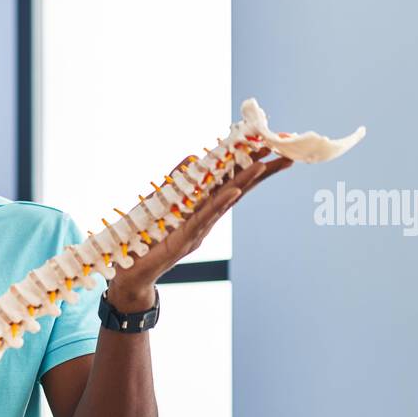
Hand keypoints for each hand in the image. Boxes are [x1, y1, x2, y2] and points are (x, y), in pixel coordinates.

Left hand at [104, 147, 292, 309]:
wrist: (130, 272)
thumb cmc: (145, 238)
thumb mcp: (161, 203)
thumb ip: (177, 182)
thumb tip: (193, 158)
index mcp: (202, 207)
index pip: (232, 181)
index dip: (251, 162)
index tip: (271, 143)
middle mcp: (206, 218)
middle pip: (239, 188)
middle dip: (262, 170)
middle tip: (287, 151)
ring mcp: (199, 229)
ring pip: (226, 202)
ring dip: (246, 182)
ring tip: (265, 165)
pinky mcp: (185, 239)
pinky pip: (205, 218)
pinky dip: (220, 204)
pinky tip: (234, 191)